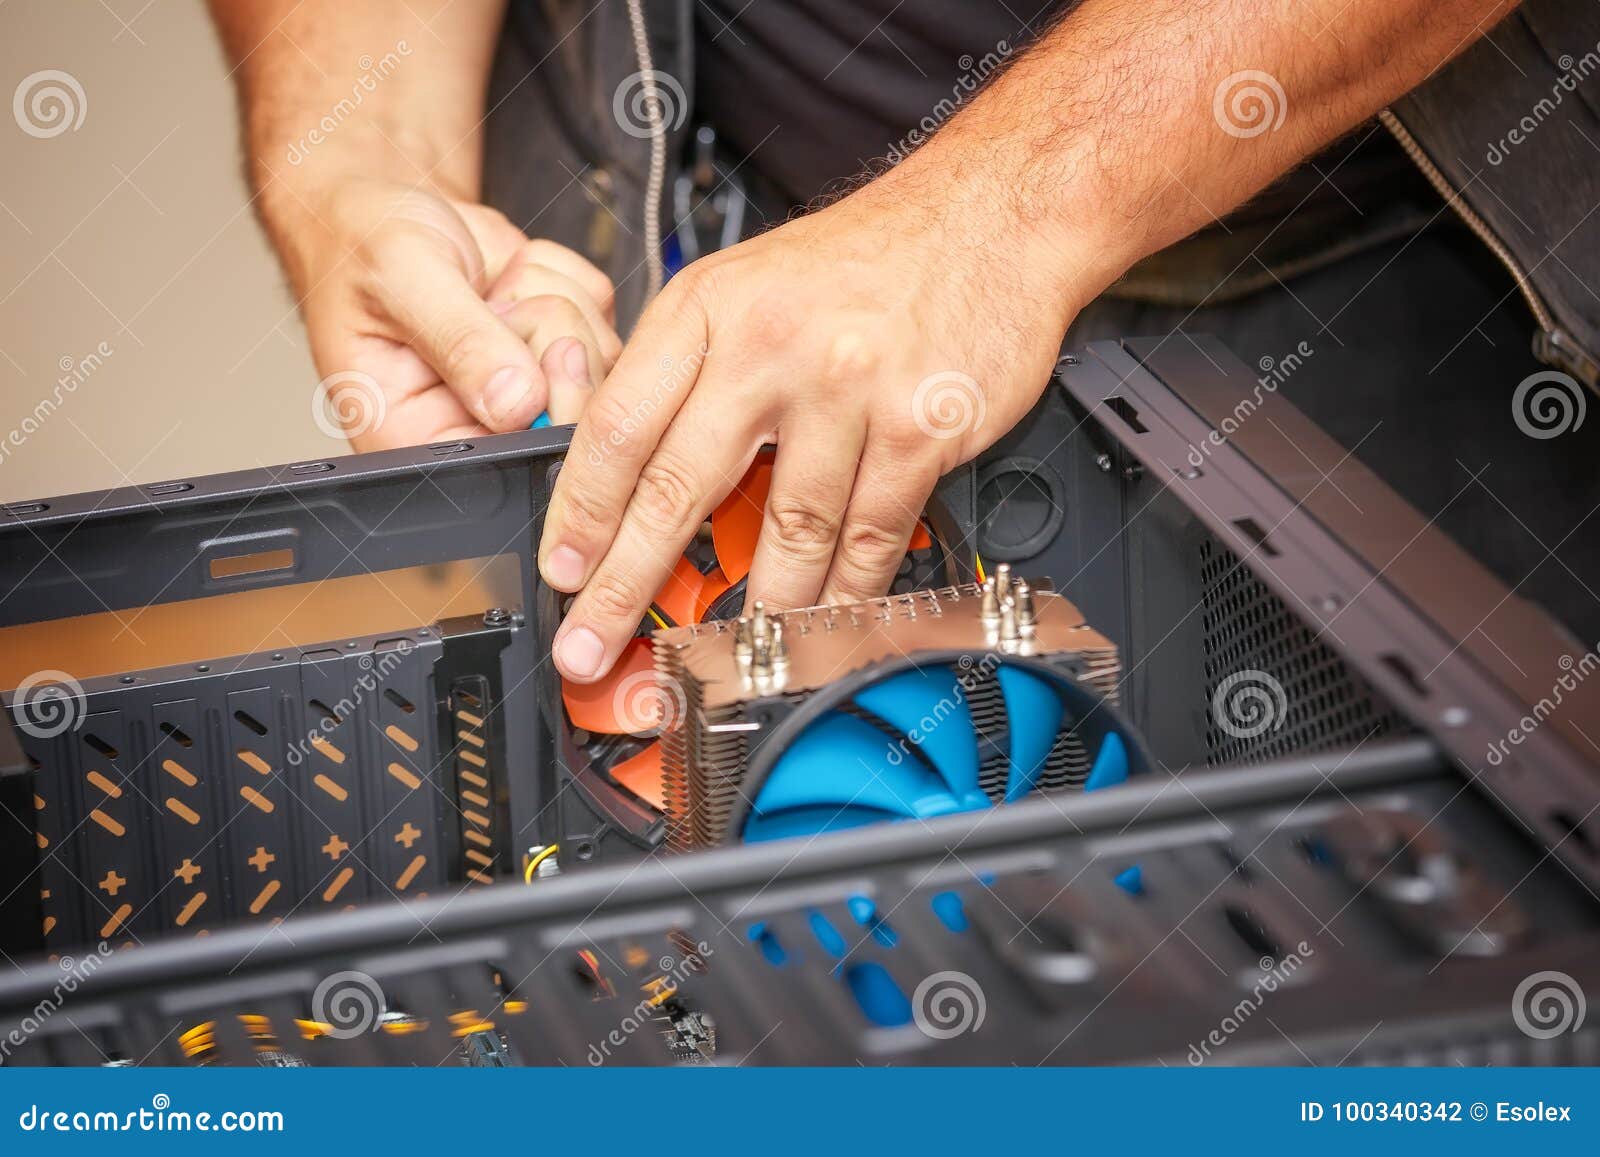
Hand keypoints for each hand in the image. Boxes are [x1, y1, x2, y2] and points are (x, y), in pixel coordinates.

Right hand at [270, 180, 620, 449]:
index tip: (521, 358)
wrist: (386, 206)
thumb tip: (518, 403)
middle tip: (494, 308)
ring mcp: (533, 389)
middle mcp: (483, 428)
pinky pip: (604, 313)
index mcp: (422, 438)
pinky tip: (511, 275)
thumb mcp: (399, 280)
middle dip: (545, 341)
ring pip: (599, 360)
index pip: (509, 465)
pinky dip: (565, 277)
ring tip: (489, 291)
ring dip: (552, 302)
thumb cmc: (365, 244)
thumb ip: (459, 341)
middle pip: (577, 416)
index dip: (539, 416)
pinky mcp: (563, 346)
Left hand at [539, 172, 1086, 681]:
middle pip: (678, 488)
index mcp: (708, 307)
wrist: (990, 214)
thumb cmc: (865, 260)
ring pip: (784, 531)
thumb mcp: (745, 285)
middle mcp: (768, 344)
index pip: (618, 424)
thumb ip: (685, 369)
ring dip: (753, 612)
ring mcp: (847, 387)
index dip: (580, 512)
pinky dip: (842, 592)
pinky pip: (868, 536)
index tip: (563, 572)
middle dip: (627, 584)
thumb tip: (626, 470)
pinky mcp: (918, 427)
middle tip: (594, 647)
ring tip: (726, 658)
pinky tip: (821, 620)